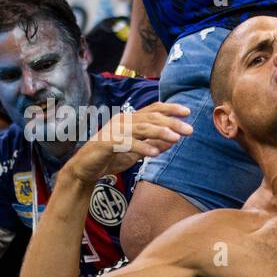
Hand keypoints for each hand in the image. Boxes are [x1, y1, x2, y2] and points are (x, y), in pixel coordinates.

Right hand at [65, 102, 190, 183]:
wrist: (86, 168)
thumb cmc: (111, 156)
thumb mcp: (137, 151)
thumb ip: (153, 143)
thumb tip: (174, 139)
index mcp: (131, 120)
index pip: (153, 109)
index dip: (170, 109)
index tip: (188, 112)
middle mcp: (123, 121)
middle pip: (151, 117)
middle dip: (172, 122)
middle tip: (190, 130)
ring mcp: (115, 131)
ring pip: (141, 128)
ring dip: (160, 132)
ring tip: (176, 138)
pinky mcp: (107, 143)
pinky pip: (127, 144)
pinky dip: (142, 147)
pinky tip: (155, 153)